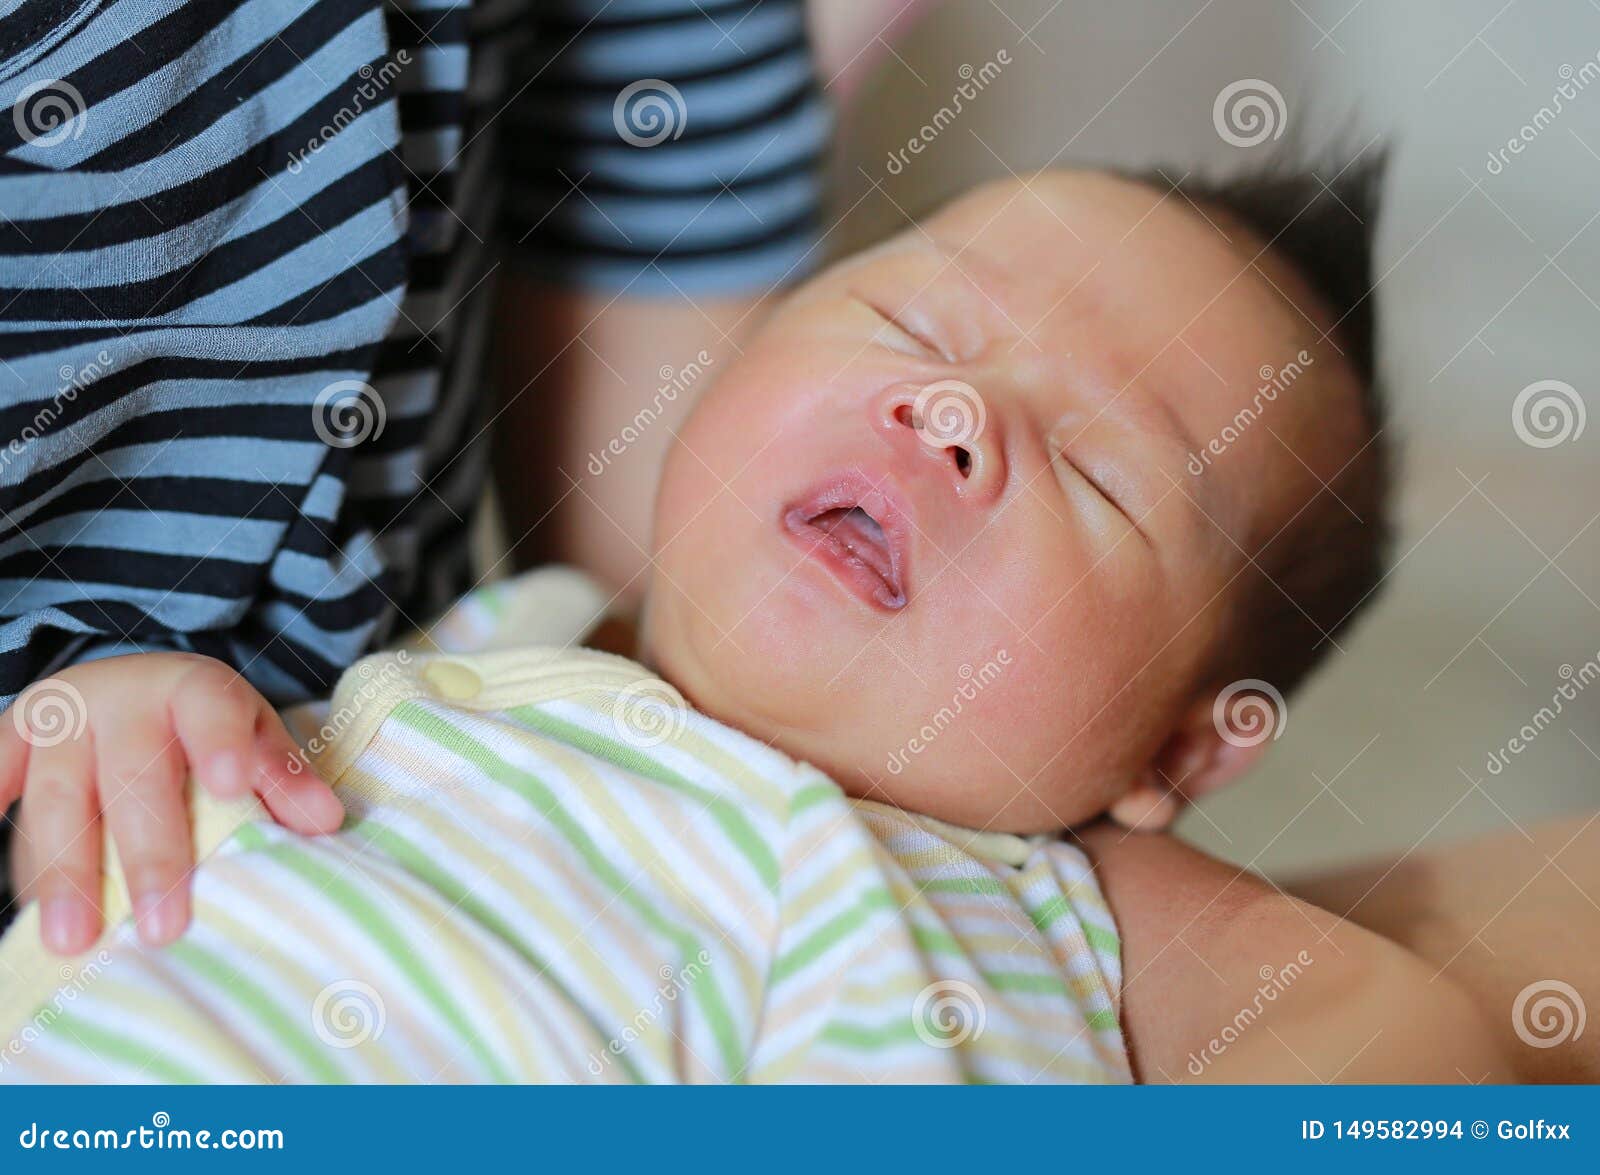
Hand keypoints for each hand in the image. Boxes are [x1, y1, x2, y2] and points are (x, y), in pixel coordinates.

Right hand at [0, 653, 343, 953]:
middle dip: (150, 854)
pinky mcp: (14, 740)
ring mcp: (63, 722)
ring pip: (59, 800)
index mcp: (194, 690)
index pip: (211, 710)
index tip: (228, 785)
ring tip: (74, 943)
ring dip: (65, 874)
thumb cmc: (204, 728)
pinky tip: (5, 887)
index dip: (220, 744)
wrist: (129, 686)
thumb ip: (283, 776)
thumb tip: (324, 821)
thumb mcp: (252, 736)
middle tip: (164, 925)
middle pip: (134, 776)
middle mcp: (122, 699)